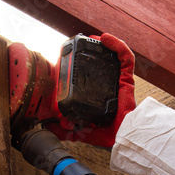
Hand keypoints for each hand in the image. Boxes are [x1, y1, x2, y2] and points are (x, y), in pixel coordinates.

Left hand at [47, 33, 135, 147]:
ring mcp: (118, 80)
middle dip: (92, 50)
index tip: (68, 58)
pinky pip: (125, 57)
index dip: (81, 64)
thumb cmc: (107, 135)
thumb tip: (46, 126)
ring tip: (91, 37)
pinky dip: (117, 45)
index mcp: (99, 95)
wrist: (122, 137)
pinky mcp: (127, 78)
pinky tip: (105, 38)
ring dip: (103, 44)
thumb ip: (64, 130)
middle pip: (101, 63)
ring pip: (113, 56)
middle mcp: (109, 85)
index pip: (90, 76)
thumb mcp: (79, 131)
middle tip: (79, 44)